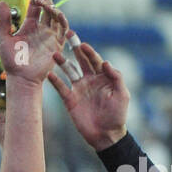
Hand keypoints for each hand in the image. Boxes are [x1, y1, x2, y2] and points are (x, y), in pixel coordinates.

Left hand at [0, 0, 68, 85]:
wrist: (21, 78)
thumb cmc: (11, 61)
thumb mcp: (4, 38)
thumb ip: (4, 21)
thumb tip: (1, 2)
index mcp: (29, 25)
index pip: (35, 6)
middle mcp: (41, 29)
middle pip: (48, 9)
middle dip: (46, 1)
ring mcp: (50, 36)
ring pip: (57, 17)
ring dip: (54, 10)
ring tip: (47, 6)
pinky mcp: (57, 45)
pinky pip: (64, 30)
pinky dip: (63, 22)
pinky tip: (57, 16)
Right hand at [47, 35, 129, 150]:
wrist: (106, 134)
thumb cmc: (117, 114)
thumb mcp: (122, 94)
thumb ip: (116, 77)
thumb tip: (106, 63)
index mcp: (103, 77)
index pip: (95, 60)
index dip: (89, 51)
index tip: (82, 44)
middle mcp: (90, 80)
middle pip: (81, 61)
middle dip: (75, 48)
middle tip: (68, 36)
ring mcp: (79, 89)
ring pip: (69, 72)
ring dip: (62, 63)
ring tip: (54, 55)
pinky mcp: (70, 100)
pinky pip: (61, 88)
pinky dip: (55, 81)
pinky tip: (49, 74)